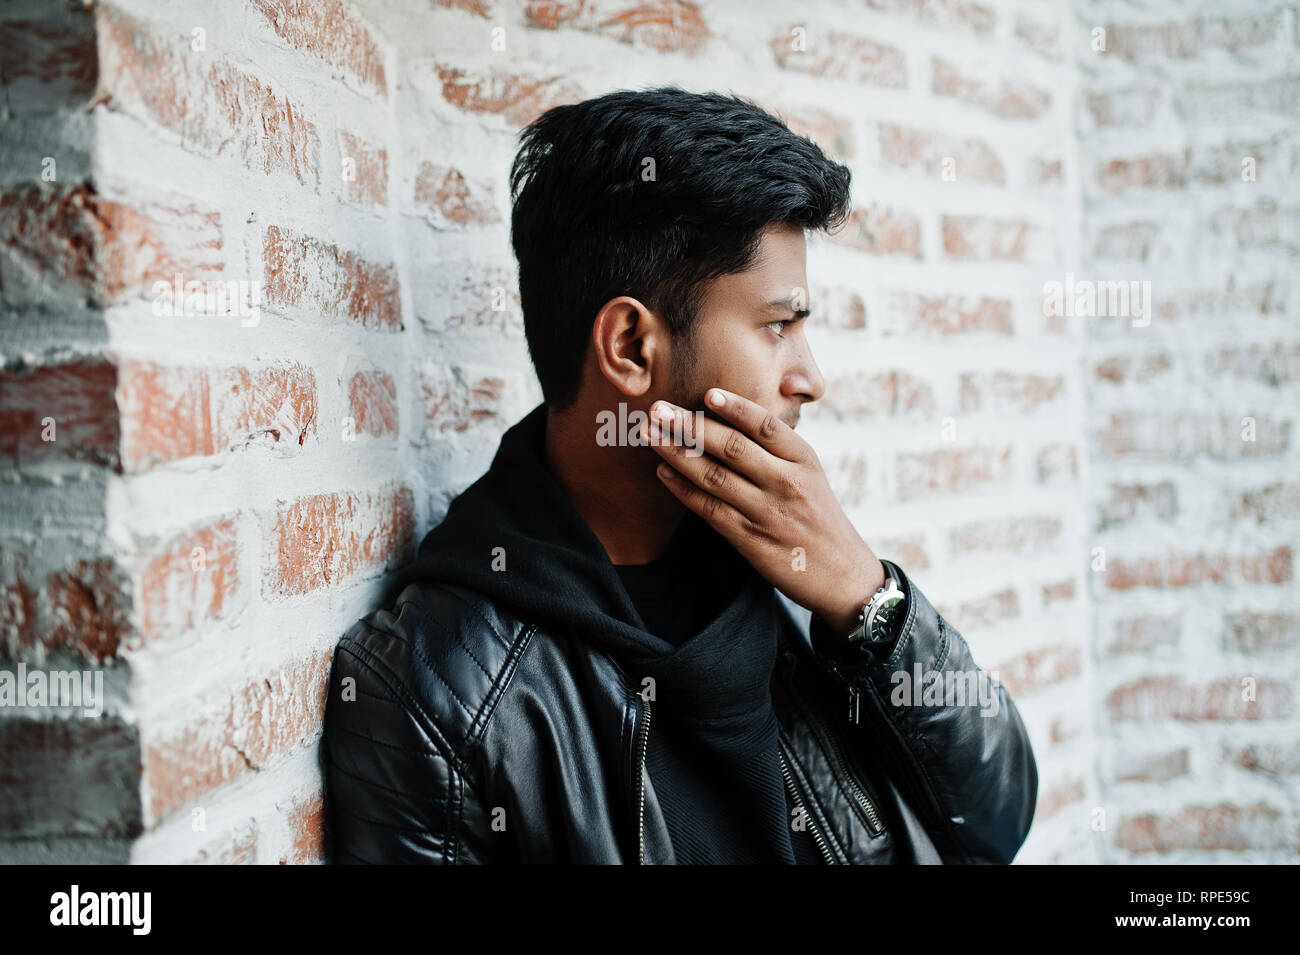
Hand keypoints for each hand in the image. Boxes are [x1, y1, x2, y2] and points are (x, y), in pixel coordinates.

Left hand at [640, 387, 885, 633]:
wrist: (843, 575)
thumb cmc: (818, 517)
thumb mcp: (810, 476)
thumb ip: (776, 451)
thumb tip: (728, 419)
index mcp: (803, 460)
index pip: (766, 425)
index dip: (736, 407)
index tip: (707, 393)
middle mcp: (787, 482)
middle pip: (732, 447)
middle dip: (690, 425)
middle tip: (658, 409)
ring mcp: (767, 512)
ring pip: (715, 476)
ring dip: (677, 452)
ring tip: (651, 434)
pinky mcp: (751, 540)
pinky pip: (710, 509)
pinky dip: (683, 489)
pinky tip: (663, 472)